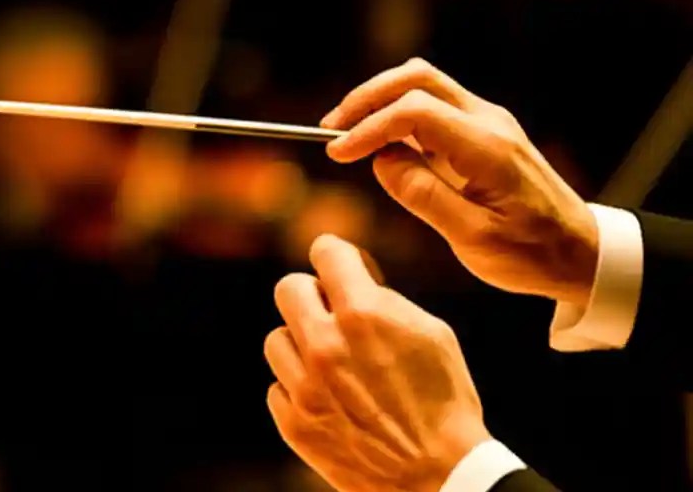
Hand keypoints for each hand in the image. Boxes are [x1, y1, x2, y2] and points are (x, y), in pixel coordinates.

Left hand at [265, 235, 489, 491]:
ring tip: (334, 364)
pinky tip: (331, 399)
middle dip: (313, 295)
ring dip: (302, 345)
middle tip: (333, 314)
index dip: (336, 255)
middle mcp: (324, 345)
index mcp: (363, 314)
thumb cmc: (444, 401)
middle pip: (289, 288)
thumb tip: (354, 281)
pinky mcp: (294, 422)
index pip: (325, 251)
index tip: (340, 265)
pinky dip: (299, 388)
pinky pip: (278, 385)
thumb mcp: (431, 333)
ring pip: (277, 339)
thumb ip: (384, 299)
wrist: (439, 476)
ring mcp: (304, 386)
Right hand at [320, 58, 598, 306]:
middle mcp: (489, 122)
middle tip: (331, 129)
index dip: (368, 128)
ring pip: (423, 83)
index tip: (337, 153)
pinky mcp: (482, 131)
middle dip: (367, 98)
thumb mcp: (473, 239)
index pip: (415, 112)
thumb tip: (381, 161)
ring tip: (347, 133)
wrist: (581, 251)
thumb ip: (424, 196)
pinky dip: (397, 113)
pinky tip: (378, 142)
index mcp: (487, 148)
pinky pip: (432, 105)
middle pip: (417, 78)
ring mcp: (488, 122)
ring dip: (380, 100)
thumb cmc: (531, 254)